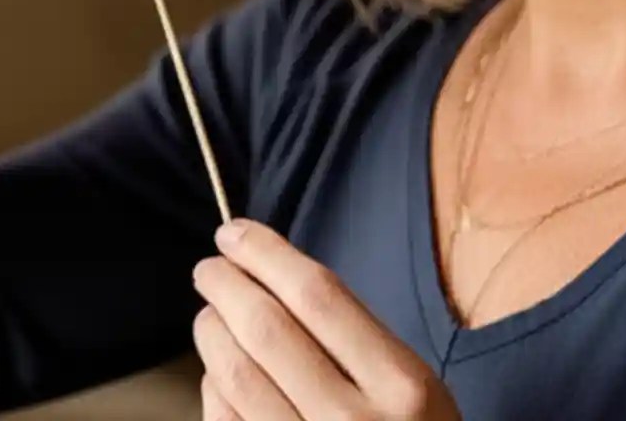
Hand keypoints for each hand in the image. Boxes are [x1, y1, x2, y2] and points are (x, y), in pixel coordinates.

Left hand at [192, 219, 460, 420]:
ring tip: (210, 315)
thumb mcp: (415, 392)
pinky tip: (219, 373)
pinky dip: (214, 389)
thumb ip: (356, 344)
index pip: (318, 295)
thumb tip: (270, 281)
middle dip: (226, 286)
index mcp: (402, 388)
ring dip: (211, 333)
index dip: (266, 255)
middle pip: (267, 330)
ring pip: (235, 376)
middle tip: (209, 267)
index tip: (236, 233)